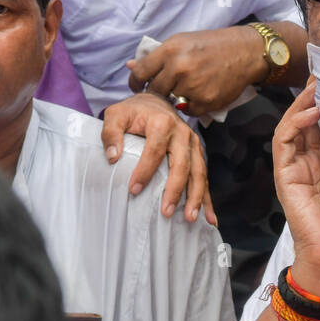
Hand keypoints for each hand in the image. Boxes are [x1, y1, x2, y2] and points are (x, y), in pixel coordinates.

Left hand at [100, 93, 214, 223]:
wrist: (155, 102)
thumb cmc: (134, 112)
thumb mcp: (116, 115)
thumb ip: (110, 132)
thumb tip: (113, 156)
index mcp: (162, 123)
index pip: (154, 151)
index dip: (145, 171)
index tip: (133, 189)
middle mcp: (182, 134)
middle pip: (182, 165)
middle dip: (175, 190)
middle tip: (165, 212)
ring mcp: (193, 144)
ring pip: (198, 173)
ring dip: (196, 197)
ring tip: (189, 218)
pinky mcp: (198, 153)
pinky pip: (204, 177)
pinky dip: (207, 198)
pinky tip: (209, 217)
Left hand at [126, 26, 263, 116]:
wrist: (246, 52)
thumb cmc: (212, 44)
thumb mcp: (182, 41)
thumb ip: (158, 56)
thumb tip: (131, 66)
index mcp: (170, 50)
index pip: (140, 72)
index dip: (135, 82)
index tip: (137, 86)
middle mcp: (179, 68)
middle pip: (155, 90)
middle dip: (157, 91)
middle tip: (165, 89)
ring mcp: (193, 86)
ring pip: (172, 101)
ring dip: (177, 97)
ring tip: (191, 85)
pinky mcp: (206, 101)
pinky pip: (190, 110)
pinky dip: (194, 104)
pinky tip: (203, 91)